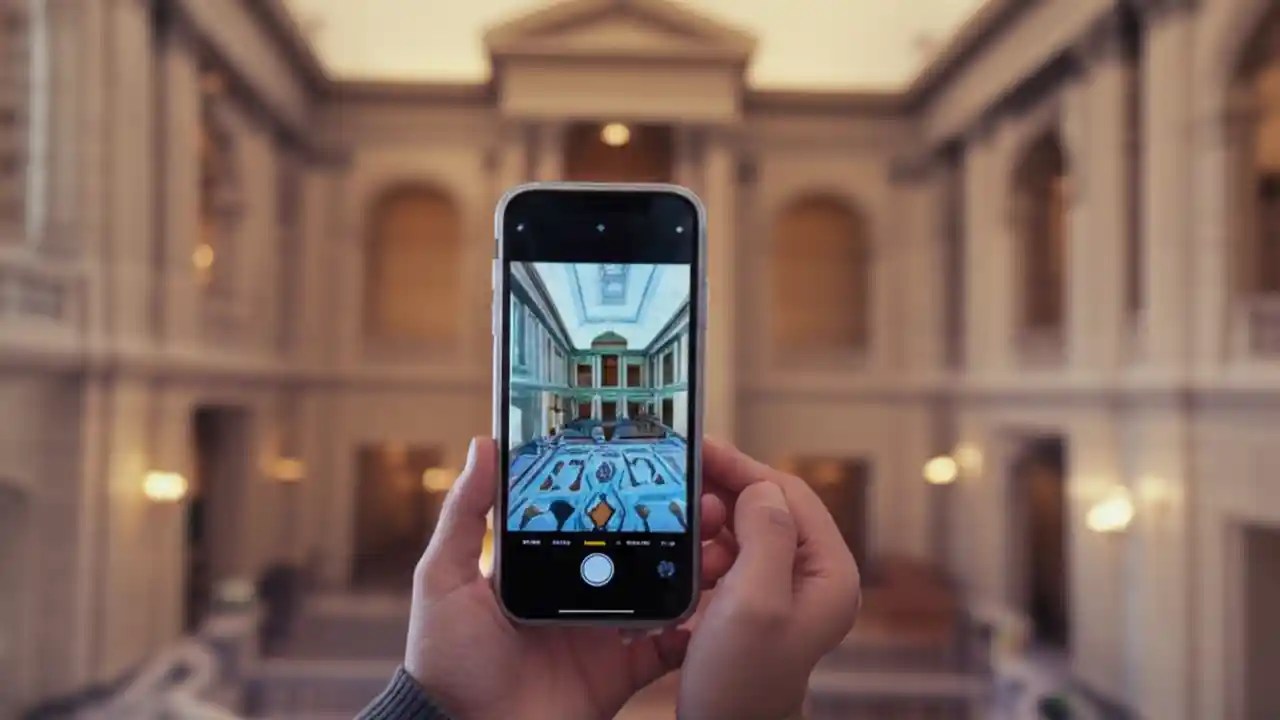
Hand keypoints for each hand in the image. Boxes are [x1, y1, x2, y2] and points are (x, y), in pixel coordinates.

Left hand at [403, 437, 731, 719]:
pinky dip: (692, 631)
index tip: (654, 461)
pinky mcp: (620, 672)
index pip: (587, 517)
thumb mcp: (445, 579)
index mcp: (541, 565)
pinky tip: (711, 606)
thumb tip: (483, 444)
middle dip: (671, 524)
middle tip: (704, 501)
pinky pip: (666, 648)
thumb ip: (465, 514)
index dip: (621, 491)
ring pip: (659, 591)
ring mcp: (601, 633)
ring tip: (718, 542)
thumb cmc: (445, 660)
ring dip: (691, 567)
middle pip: (634, 549)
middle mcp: (576, 593)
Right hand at [678, 439, 861, 719]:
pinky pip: (732, 558)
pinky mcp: (756, 606)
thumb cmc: (742, 683)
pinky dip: (707, 550)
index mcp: (829, 573)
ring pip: (746, 530)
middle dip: (725, 493)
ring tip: (683, 531)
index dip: (745, 468)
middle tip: (682, 482)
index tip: (703, 449)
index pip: (790, 495)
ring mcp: (785, 592)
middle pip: (768, 508)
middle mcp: (814, 578)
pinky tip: (686, 560)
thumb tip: (761, 487)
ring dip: (713, 524)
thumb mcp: (754, 601)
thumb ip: (766, 535)